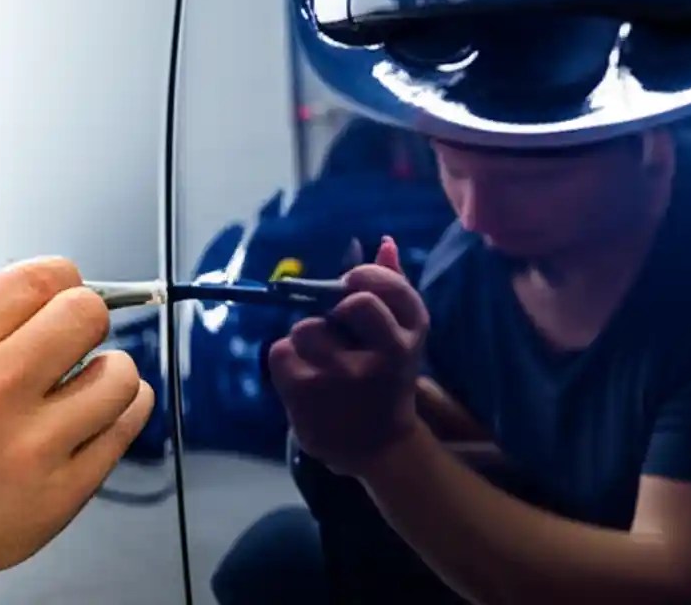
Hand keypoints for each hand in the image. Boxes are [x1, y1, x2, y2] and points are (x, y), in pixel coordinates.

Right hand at [0, 225, 154, 599]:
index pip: (42, 275)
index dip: (58, 277)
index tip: (52, 294)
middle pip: (88, 313)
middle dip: (82, 316)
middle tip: (64, 338)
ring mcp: (31, 444)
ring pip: (121, 371)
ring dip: (106, 369)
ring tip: (75, 383)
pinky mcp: (63, 488)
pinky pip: (128, 424)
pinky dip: (121, 410)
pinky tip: (91, 413)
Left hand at [267, 236, 429, 477]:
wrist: (376, 448)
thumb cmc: (384, 380)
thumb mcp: (400, 337)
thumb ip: (391, 288)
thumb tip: (385, 241)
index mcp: (410, 337)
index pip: (391, 288)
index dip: (368, 276)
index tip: (353, 281)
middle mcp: (383, 357)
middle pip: (349, 304)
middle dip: (335, 308)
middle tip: (336, 327)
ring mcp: (343, 377)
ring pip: (305, 327)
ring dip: (306, 338)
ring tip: (320, 359)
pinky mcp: (306, 394)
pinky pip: (280, 353)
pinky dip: (287, 361)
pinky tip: (304, 379)